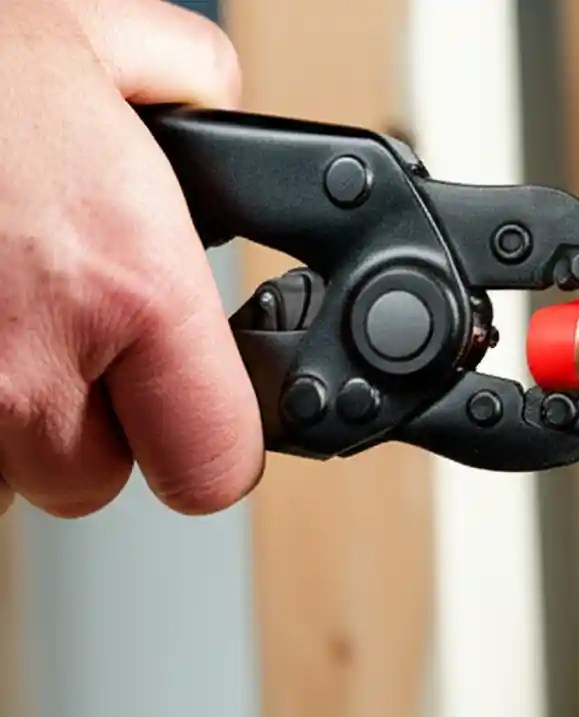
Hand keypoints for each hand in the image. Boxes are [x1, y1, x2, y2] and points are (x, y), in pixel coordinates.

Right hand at [0, 0, 261, 517]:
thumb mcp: (105, 41)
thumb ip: (199, 91)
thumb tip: (220, 113)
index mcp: (130, 285)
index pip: (214, 465)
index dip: (217, 445)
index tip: (206, 416)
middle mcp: (34, 365)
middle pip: (97, 475)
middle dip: (99, 418)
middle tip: (78, 331)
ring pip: (12, 471)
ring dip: (17, 415)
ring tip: (8, 312)